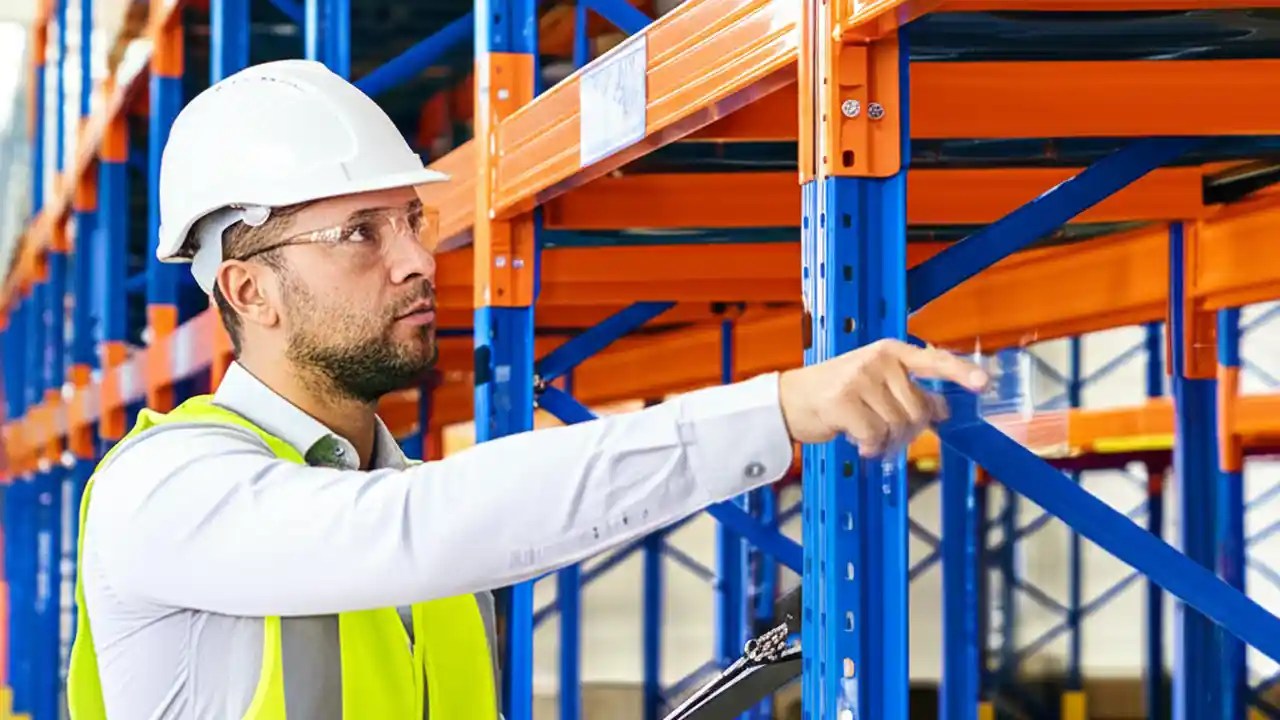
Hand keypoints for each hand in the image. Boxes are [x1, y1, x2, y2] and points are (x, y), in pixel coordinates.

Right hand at [777, 339, 988, 456]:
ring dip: (886, 441)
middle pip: (917, 409)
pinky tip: (857, 442)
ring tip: (867, 435)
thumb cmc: (835, 393)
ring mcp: (859, 379)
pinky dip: (870, 447)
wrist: (790, 400)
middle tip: (886, 433)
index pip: (934, 360)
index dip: (961, 373)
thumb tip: (942, 409)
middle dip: (907, 430)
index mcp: (890, 352)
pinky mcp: (843, 401)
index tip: (983, 384)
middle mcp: (877, 360)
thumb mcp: (874, 382)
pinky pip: (875, 437)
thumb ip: (908, 391)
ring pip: (897, 426)